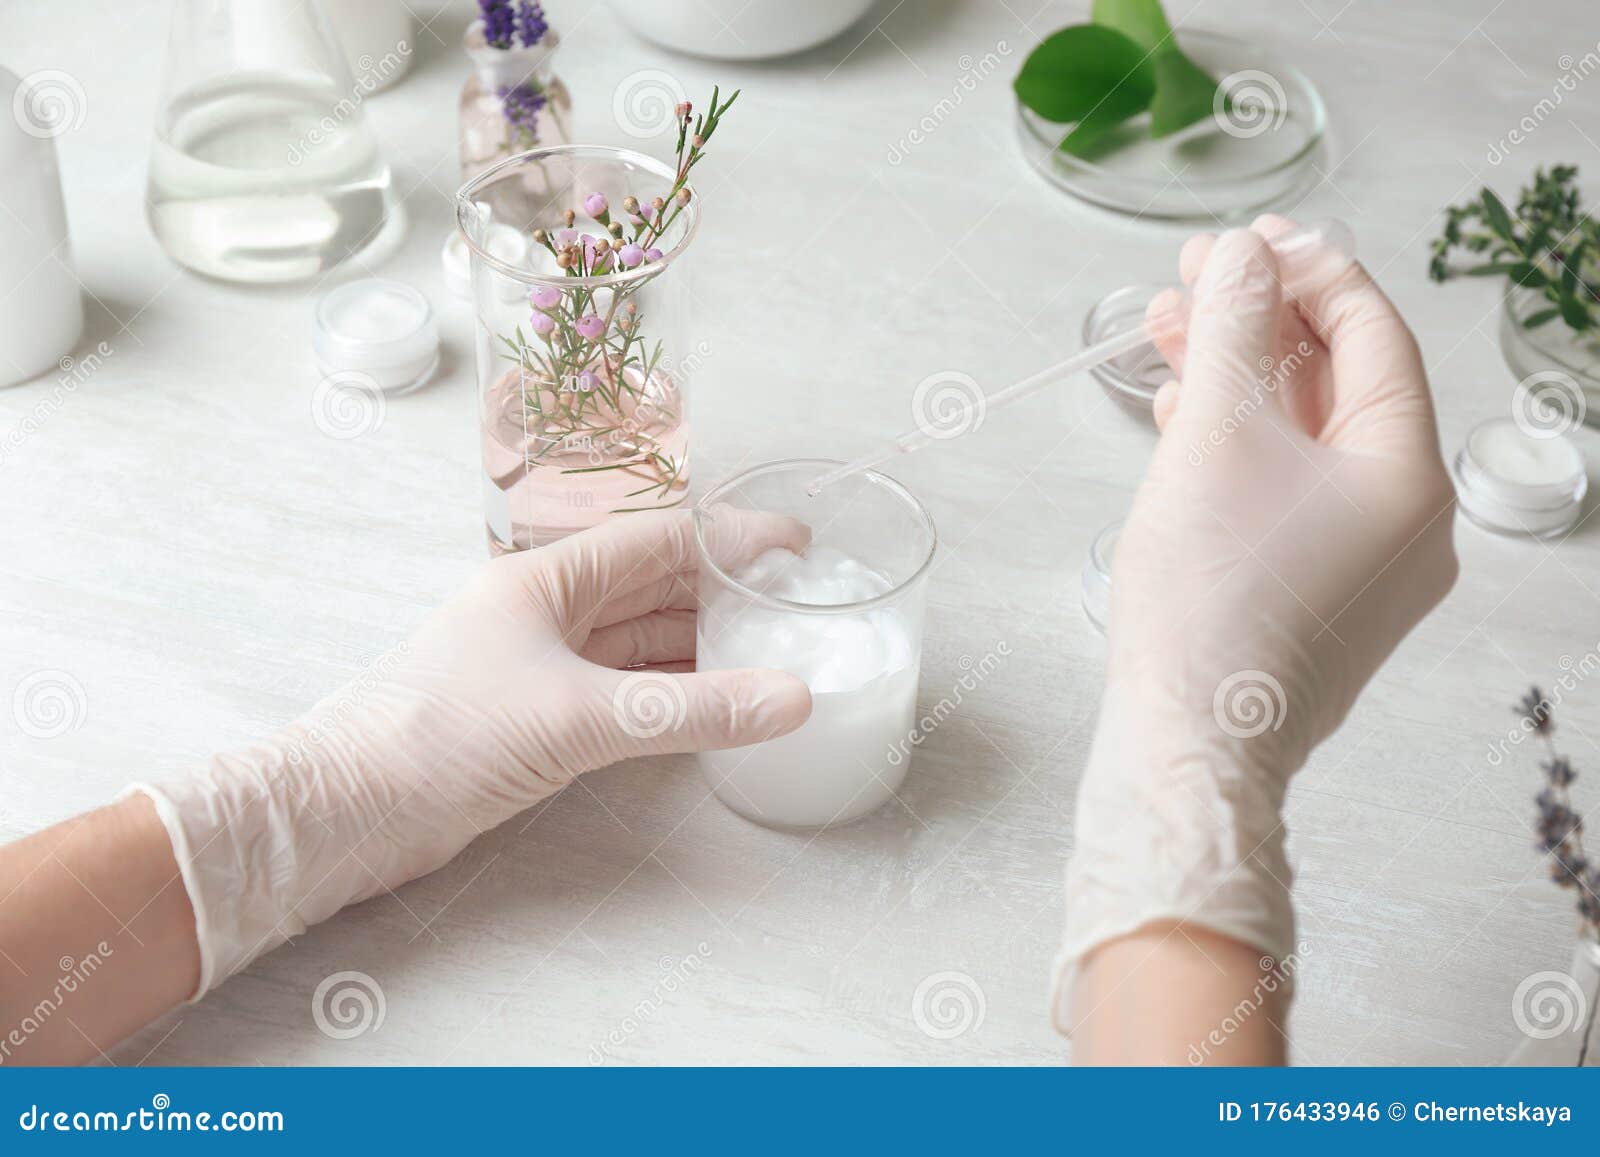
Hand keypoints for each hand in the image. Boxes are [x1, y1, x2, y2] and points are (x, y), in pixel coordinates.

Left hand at [132, 510, 813, 994]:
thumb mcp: (578, 718)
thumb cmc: (443, 738)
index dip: (730, 535)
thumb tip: (792, 699)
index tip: (796, 541)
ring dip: (701, 642)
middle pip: (652, 585)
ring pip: (639, 641)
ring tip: (771, 646)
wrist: (346, 813)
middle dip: (723, 588)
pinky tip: (712, 702)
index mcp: (545, 580)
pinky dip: (671, 693)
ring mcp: (539, 666)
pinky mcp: (535, 718)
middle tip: (795, 599)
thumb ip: (690, 710)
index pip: (657, 539)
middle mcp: (544, 612)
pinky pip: (623, 691)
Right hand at [1056, 219, 1457, 1013]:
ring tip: (1163, 337)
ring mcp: (1367, 568)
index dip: (1307, 272)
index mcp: (1409, 474)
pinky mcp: (1319, 599)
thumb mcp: (1215, 435)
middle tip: (1190, 280)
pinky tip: (1179, 421)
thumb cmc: (1209, 597)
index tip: (1244, 241)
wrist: (1189, 743)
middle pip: (1338, 384)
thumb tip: (1238, 257)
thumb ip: (1229, 331)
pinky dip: (1239, 448)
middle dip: (1260, 323)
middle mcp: (1409, 521)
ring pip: (1306, 441)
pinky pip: (1289, 494)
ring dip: (1238, 382)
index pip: (1372, 335)